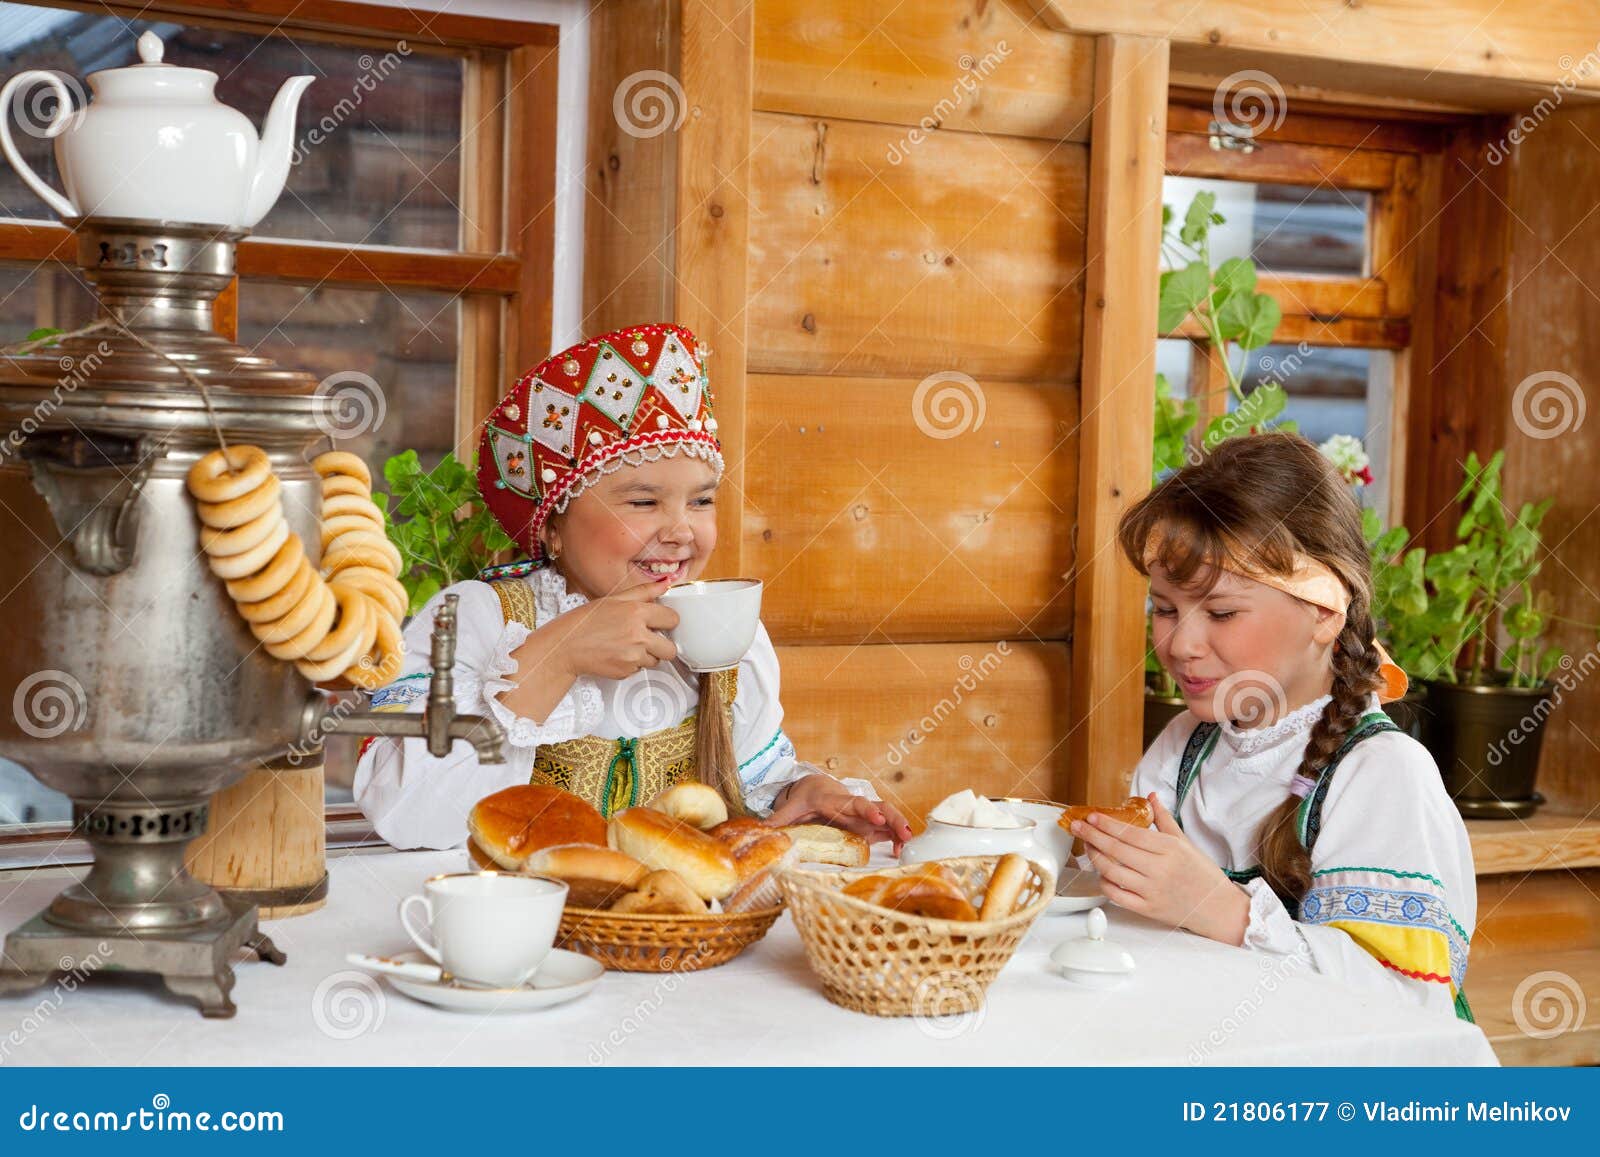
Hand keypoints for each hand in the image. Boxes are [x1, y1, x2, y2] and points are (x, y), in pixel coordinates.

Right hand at [529, 580, 679, 680]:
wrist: (565, 647)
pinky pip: (640, 669)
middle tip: (650, 638)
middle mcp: (638, 635)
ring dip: (647, 655)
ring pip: (656, 661)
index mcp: (636, 612)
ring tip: (628, 645)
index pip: (672, 619)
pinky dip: (632, 664)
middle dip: (664, 644)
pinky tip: (618, 654)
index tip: (661, 621)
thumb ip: (644, 591)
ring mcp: (633, 656)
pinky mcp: (626, 671)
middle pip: (671, 648)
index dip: (667, 620)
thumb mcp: (614, 599)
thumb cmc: (585, 622)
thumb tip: (666, 584)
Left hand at [764, 774, 913, 853]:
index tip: (877, 816)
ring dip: (898, 825)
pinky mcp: (868, 821)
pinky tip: (898, 850)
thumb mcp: (790, 808)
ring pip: (886, 813)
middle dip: (891, 817)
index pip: (852, 803)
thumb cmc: (804, 799)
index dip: (865, 809)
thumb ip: (778, 819)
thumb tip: (760, 830)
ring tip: (908, 841)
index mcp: (834, 801)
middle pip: (876, 805)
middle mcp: (853, 805)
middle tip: (904, 831)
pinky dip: (894, 836)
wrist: (815, 787)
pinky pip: (886, 827)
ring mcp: (863, 812)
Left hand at [1070, 792, 1249, 944]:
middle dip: (1091, 835)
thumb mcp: (1185, 842)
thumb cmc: (1203, 874)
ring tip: (1087, 847)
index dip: (1106, 824)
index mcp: (1169, 849)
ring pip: (1112, 871)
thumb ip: (1164, 819)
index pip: (1129, 833)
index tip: (1091, 816)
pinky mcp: (1148, 909)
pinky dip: (1104, 883)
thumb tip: (1150, 797)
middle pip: (1116, 849)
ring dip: (1095, 857)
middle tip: (1077, 826)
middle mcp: (1159, 869)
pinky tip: (1101, 873)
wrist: (1218, 908)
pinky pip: (1117, 895)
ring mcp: (1152, 890)